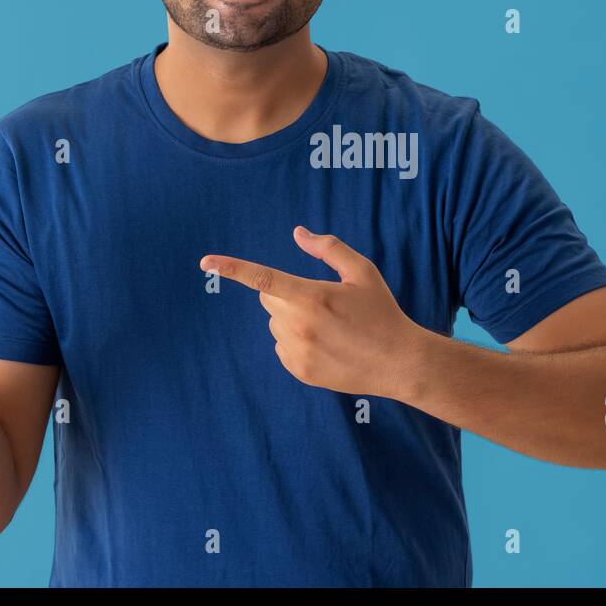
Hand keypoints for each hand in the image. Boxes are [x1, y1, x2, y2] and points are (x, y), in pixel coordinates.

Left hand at [199, 226, 429, 400]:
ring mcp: (297, 351)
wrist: (399, 362)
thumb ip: (328, 249)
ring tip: (329, 326)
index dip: (232, 268)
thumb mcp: (362, 272)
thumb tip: (298, 234)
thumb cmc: (381, 312)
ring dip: (291, 319)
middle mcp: (299, 325)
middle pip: (268, 299)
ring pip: (275, 324)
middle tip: (320, 300)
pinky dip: (296, 342)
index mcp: (311, 296)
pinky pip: (282, 347)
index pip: (262, 278)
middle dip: (285, 294)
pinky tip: (326, 344)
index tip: (206, 262)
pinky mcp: (299, 371)